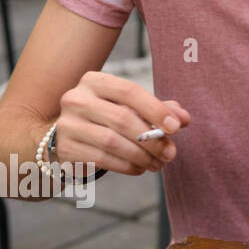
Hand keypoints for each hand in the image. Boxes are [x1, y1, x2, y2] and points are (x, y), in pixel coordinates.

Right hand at [54, 71, 189, 175]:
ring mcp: (67, 124)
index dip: (155, 109)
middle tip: (171, 153)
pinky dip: (126, 166)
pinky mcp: (65, 149)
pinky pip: (101, 159)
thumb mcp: (132, 106)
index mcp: (95, 81)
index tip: (176, 127)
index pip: (129, 91)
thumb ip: (159, 108)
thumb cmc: (108, 115)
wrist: (69, 134)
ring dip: (141, 156)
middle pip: (121, 119)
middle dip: (152, 139)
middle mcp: (76, 99)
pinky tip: (140, 168)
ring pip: (111, 142)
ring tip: (158, 163)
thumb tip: (184, 118)